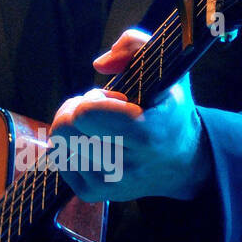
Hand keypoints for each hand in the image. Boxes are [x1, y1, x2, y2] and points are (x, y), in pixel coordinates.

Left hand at [48, 29, 213, 201]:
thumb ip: (136, 46)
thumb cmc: (169, 109)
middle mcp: (126, 165)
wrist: (183, 162)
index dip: (92, 99)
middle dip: (74, 111)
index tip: (112, 99)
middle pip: (64, 130)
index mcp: (146, 133)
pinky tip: (95, 143)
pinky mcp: (94, 195)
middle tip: (96, 109)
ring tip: (98, 126)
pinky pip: (60, 161)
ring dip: (73, 128)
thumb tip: (99, 65)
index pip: (86, 114)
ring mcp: (109, 184)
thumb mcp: (166, 69)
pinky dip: (71, 147)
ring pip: (58, 146)